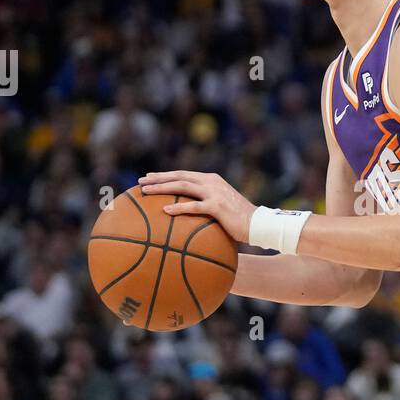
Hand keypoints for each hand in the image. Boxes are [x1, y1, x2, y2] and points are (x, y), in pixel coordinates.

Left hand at [138, 171, 256, 243]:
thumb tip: (186, 215)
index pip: (183, 174)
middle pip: (179, 176)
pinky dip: (179, 207)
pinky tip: (165, 211)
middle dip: (158, 178)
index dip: (164, 175)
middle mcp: (212, 182)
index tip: (148, 177)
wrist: (259, 224)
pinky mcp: (218, 207)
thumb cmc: (239, 220)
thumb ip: (205, 205)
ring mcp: (215, 193)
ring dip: (162, 188)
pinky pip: (194, 206)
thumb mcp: (221, 207)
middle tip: (140, 182)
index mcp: (211, 180)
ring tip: (145, 192)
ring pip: (183, 186)